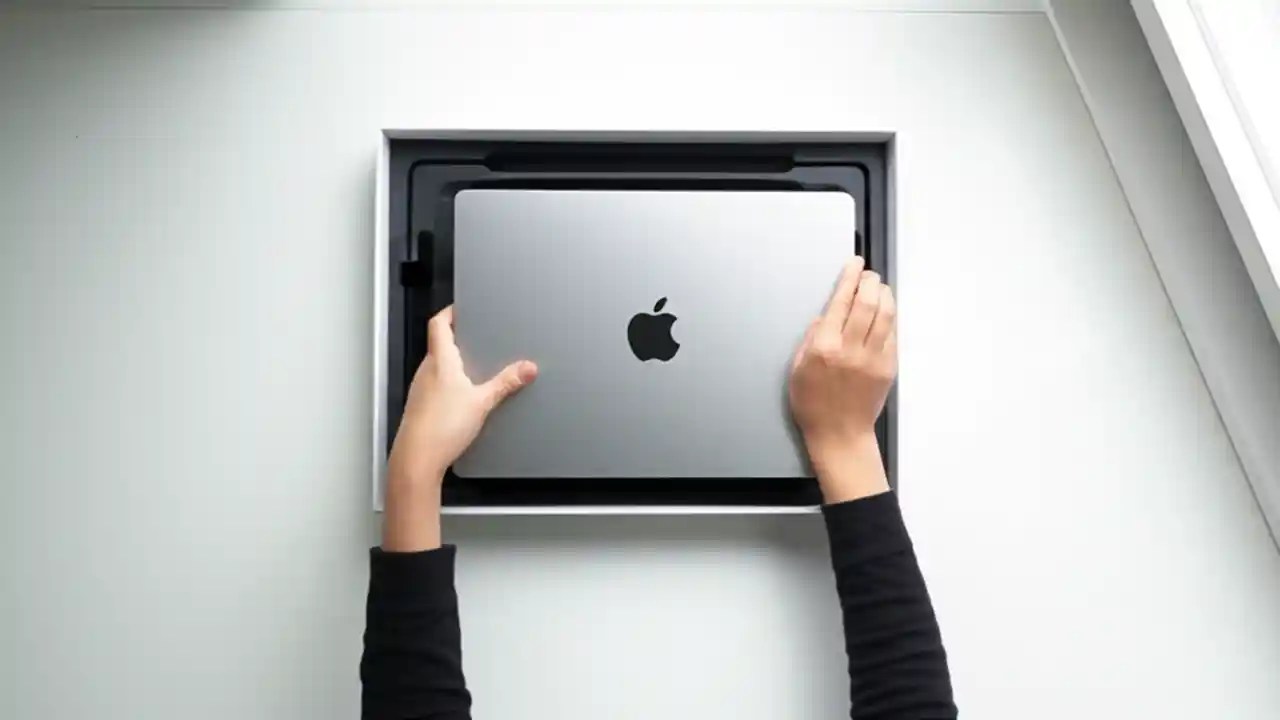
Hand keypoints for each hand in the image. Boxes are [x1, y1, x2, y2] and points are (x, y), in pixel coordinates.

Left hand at [383, 305, 536, 550]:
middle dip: (458, 338)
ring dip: (454, 362)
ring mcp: (421, 388)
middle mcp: (426, 371)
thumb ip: (506, 383)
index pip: (439, 323)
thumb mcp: (483, 402)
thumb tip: (526, 368)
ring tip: (475, 366)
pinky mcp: (421, 406)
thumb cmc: (440, 429)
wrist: (417, 459)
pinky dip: (450, 383)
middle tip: (476, 336)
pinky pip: (436, 385)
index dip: (450, 312)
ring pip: (437, 365)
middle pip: (439, 343)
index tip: (462, 308)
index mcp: (440, 360)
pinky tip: (464, 398)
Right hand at [789, 257, 896, 502]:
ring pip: (886, 314)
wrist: (839, 434)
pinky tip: (884, 313)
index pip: (841, 301)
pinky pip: (893, 333)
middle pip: (868, 302)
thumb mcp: (797, 368)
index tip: (854, 264)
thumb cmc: (812, 404)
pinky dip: (889, 317)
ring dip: (884, 295)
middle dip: (870, 281)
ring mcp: (873, 358)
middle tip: (867, 274)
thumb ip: (811, 338)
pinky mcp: (888, 367)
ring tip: (878, 289)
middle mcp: (851, 349)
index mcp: (824, 347)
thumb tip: (827, 315)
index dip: (849, 277)